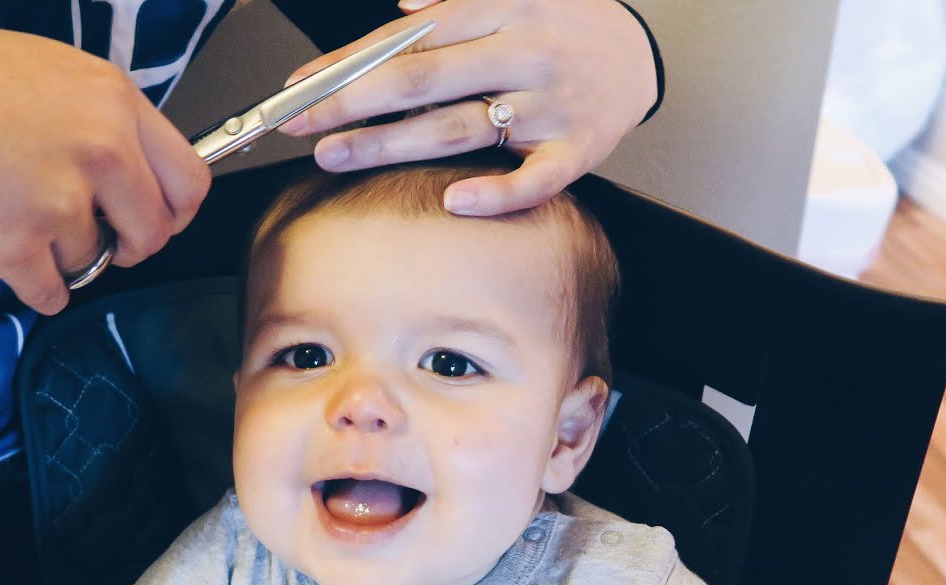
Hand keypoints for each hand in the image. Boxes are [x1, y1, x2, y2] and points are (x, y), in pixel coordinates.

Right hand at [0, 0, 209, 313]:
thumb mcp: (53, 74)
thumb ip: (104, 124)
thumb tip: (133, 178)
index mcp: (115, 104)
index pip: (189, 181)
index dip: (172, 212)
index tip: (149, 220)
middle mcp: (101, 152)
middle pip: (154, 234)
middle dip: (126, 247)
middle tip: (91, 240)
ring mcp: (58, 201)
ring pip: (92, 261)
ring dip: (59, 256)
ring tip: (10, 215)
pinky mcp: (13, 245)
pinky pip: (51, 294)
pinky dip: (34, 288)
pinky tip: (4, 254)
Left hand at [280, 0, 656, 215]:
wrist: (645, 55)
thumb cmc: (566, 26)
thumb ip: (454, 2)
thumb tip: (401, 9)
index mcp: (503, 7)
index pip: (411, 37)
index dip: (350, 62)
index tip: (301, 86)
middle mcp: (524, 51)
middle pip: (422, 80)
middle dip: (351, 103)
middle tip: (300, 125)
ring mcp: (551, 103)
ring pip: (459, 128)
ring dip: (391, 145)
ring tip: (335, 156)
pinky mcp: (579, 148)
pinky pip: (533, 178)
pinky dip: (495, 193)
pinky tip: (454, 203)